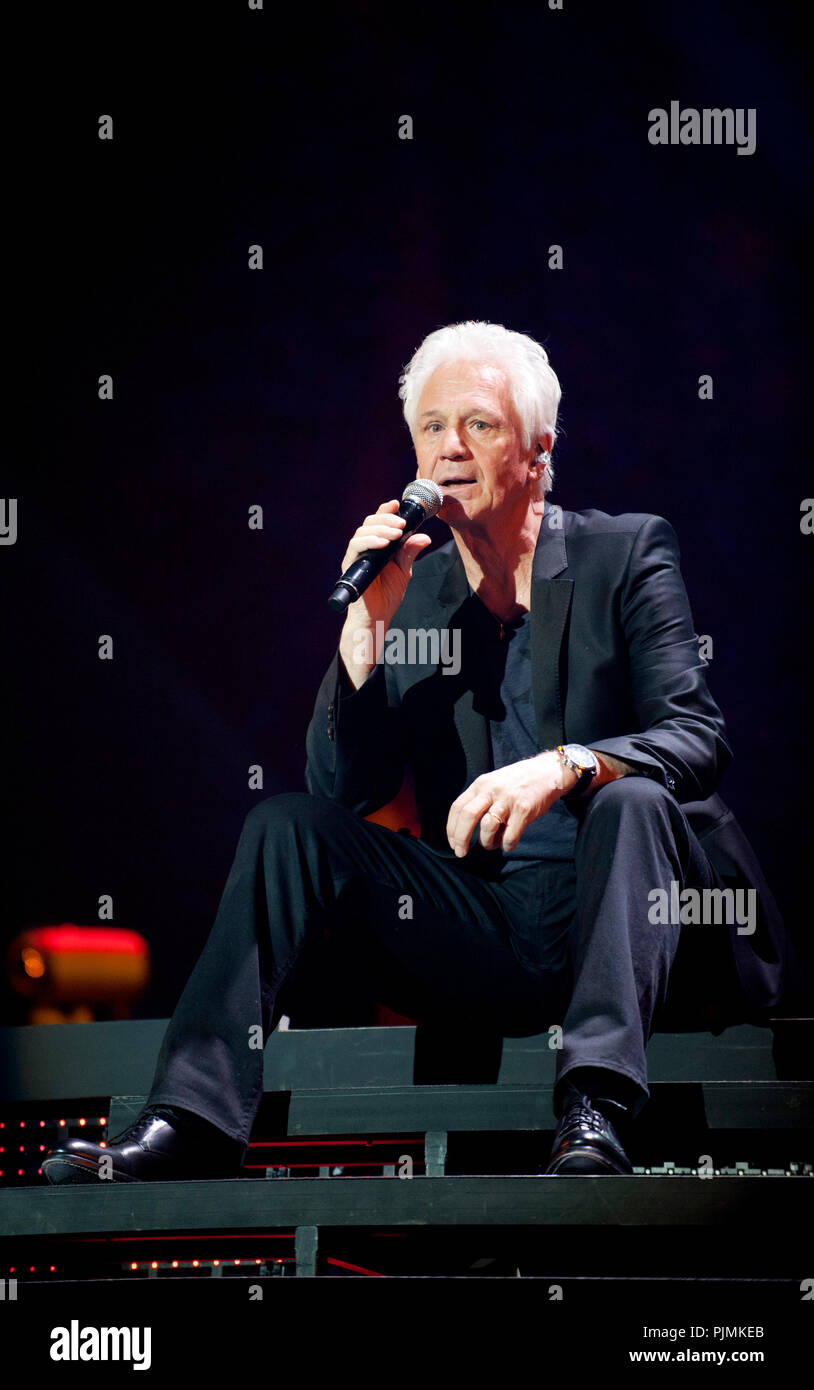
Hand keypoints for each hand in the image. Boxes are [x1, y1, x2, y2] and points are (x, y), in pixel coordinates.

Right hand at [338, 500, 431, 689]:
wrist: (378, 617)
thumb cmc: (388, 594)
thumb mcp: (404, 570)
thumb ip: (410, 552)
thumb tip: (424, 537)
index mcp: (377, 545)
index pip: (379, 522)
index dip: (386, 511)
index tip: (398, 504)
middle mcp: (365, 547)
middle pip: (369, 523)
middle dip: (386, 519)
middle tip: (402, 523)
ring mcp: (356, 556)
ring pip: (362, 532)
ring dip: (380, 529)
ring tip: (397, 533)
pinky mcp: (351, 565)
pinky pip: (356, 547)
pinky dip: (370, 541)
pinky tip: (384, 543)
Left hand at [446, 751, 577, 856]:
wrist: (547, 772)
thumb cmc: (518, 781)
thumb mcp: (493, 782)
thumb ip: (479, 799)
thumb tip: (463, 828)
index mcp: (481, 784)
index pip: (458, 807)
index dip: (452, 828)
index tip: (453, 843)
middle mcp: (492, 790)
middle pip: (468, 817)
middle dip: (461, 838)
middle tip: (461, 852)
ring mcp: (508, 800)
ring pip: (487, 827)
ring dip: (486, 842)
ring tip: (492, 844)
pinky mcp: (524, 810)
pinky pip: (509, 836)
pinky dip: (506, 845)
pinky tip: (508, 844)